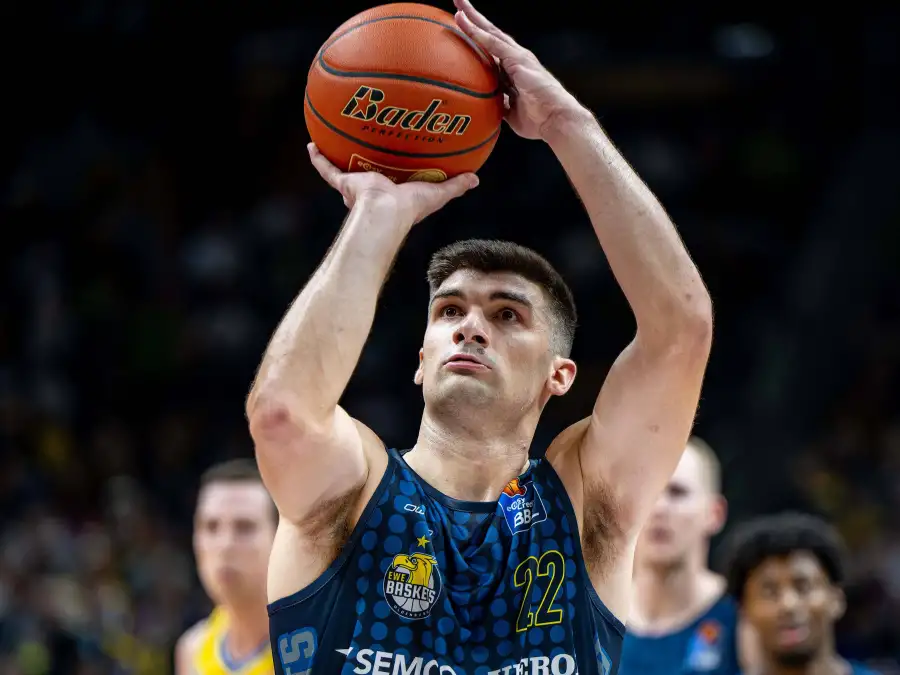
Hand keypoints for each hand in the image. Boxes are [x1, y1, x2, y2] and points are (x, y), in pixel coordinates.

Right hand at [308, 144, 477, 224]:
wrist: (386, 212)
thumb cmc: (411, 209)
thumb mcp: (437, 193)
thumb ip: (456, 186)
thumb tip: (476, 178)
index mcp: (393, 195)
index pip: (393, 183)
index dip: (394, 176)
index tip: (396, 166)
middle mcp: (373, 191)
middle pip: (368, 175)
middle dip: (365, 165)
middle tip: (365, 148)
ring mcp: (356, 186)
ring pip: (344, 170)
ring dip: (338, 157)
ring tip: (330, 140)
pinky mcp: (345, 183)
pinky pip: (327, 170)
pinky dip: (318, 159)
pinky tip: (311, 144)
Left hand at [453, 0, 583, 139]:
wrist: (557, 120)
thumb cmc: (538, 120)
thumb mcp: (511, 112)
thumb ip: (498, 104)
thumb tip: (484, 107)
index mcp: (513, 71)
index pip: (491, 50)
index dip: (477, 38)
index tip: (461, 27)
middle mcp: (515, 60)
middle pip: (490, 35)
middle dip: (474, 19)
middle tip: (458, 3)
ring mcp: (517, 58)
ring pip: (490, 34)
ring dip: (474, 19)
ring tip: (458, 4)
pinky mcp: (519, 60)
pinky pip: (494, 44)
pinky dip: (479, 34)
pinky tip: (464, 22)